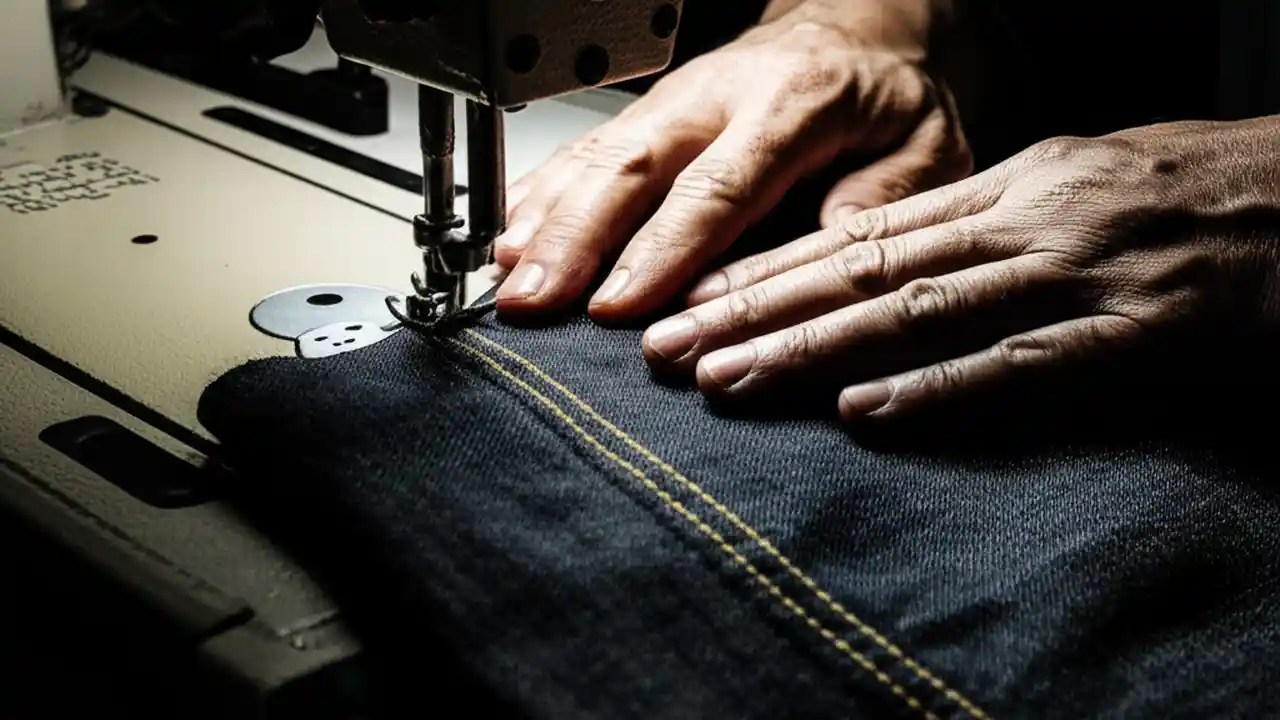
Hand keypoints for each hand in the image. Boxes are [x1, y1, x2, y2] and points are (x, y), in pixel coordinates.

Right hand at [494, 6, 970, 320]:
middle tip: (533, 298)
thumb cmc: (888, 102)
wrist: (856, 36)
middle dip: (575, 237)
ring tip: (507, 278)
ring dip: (545, 219)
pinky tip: (511, 234)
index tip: (621, 303)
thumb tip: (823, 270)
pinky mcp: (647, 114)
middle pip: (633, 167)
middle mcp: (719, 96)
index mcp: (793, 104)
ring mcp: (673, 101)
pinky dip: (541, 193)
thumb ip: (880, 205)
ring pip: (597, 156)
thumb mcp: (925, 149)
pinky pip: (583, 149)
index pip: (719, 185)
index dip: (664, 248)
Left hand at [641, 118, 1279, 422]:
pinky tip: (861, 412)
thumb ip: (991, 224)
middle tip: (665, 349)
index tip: (691, 300)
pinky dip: (938, 390)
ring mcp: (1082, 273)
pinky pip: (1024, 364)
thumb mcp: (1087, 185)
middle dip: (754, 311)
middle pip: (862, 268)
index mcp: (1014, 184)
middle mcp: (1030, 219)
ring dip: (810, 350)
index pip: (863, 231)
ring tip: (724, 381)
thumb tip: (894, 257)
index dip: (769, 269)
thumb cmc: (1210, 191)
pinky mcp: (1145, 332)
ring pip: (918, 312)